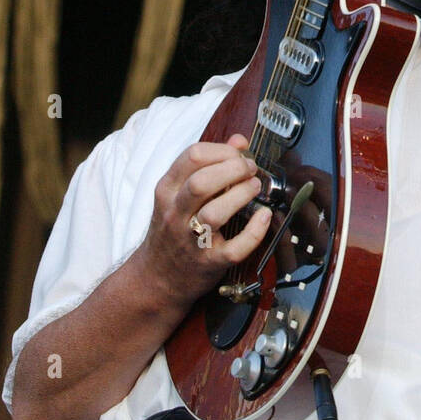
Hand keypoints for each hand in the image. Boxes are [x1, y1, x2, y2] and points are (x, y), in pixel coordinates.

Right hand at [138, 135, 272, 309]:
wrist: (157, 278)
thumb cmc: (174, 229)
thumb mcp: (179, 193)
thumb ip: (208, 164)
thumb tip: (238, 141)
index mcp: (167, 190)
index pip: (192, 156)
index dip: (222, 150)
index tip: (238, 154)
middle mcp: (175, 213)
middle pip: (201, 183)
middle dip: (233, 169)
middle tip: (250, 169)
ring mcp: (190, 240)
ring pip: (214, 214)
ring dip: (241, 195)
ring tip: (255, 187)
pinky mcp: (209, 263)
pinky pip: (234, 248)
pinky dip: (253, 232)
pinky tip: (263, 216)